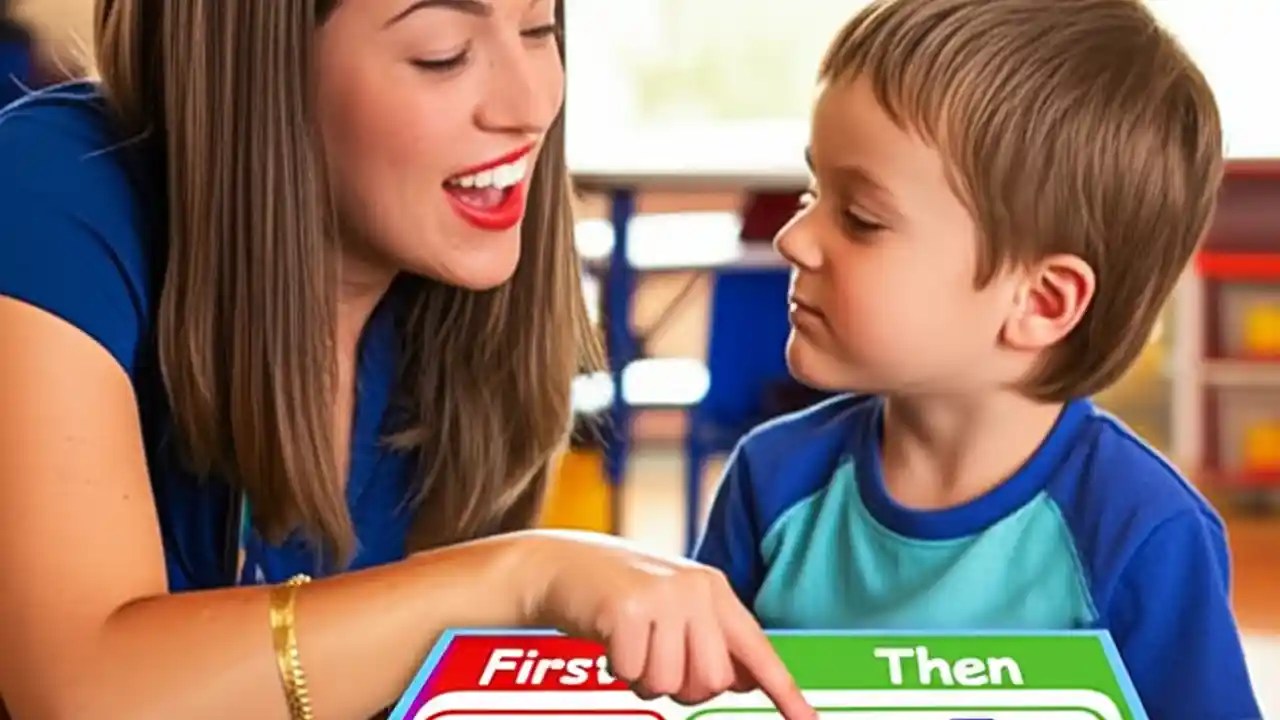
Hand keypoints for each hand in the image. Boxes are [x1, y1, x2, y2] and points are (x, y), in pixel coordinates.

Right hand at [514, 530, 815, 719]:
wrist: (560, 564)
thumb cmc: (616, 591)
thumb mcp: (673, 607)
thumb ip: (710, 638)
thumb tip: (745, 681)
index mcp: (713, 590)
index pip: (757, 649)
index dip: (785, 692)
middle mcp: (694, 590)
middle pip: (712, 681)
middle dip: (682, 685)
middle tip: (655, 660)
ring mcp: (662, 597)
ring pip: (672, 683)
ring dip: (646, 679)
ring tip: (631, 646)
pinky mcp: (628, 610)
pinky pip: (634, 674)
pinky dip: (618, 669)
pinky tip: (610, 641)